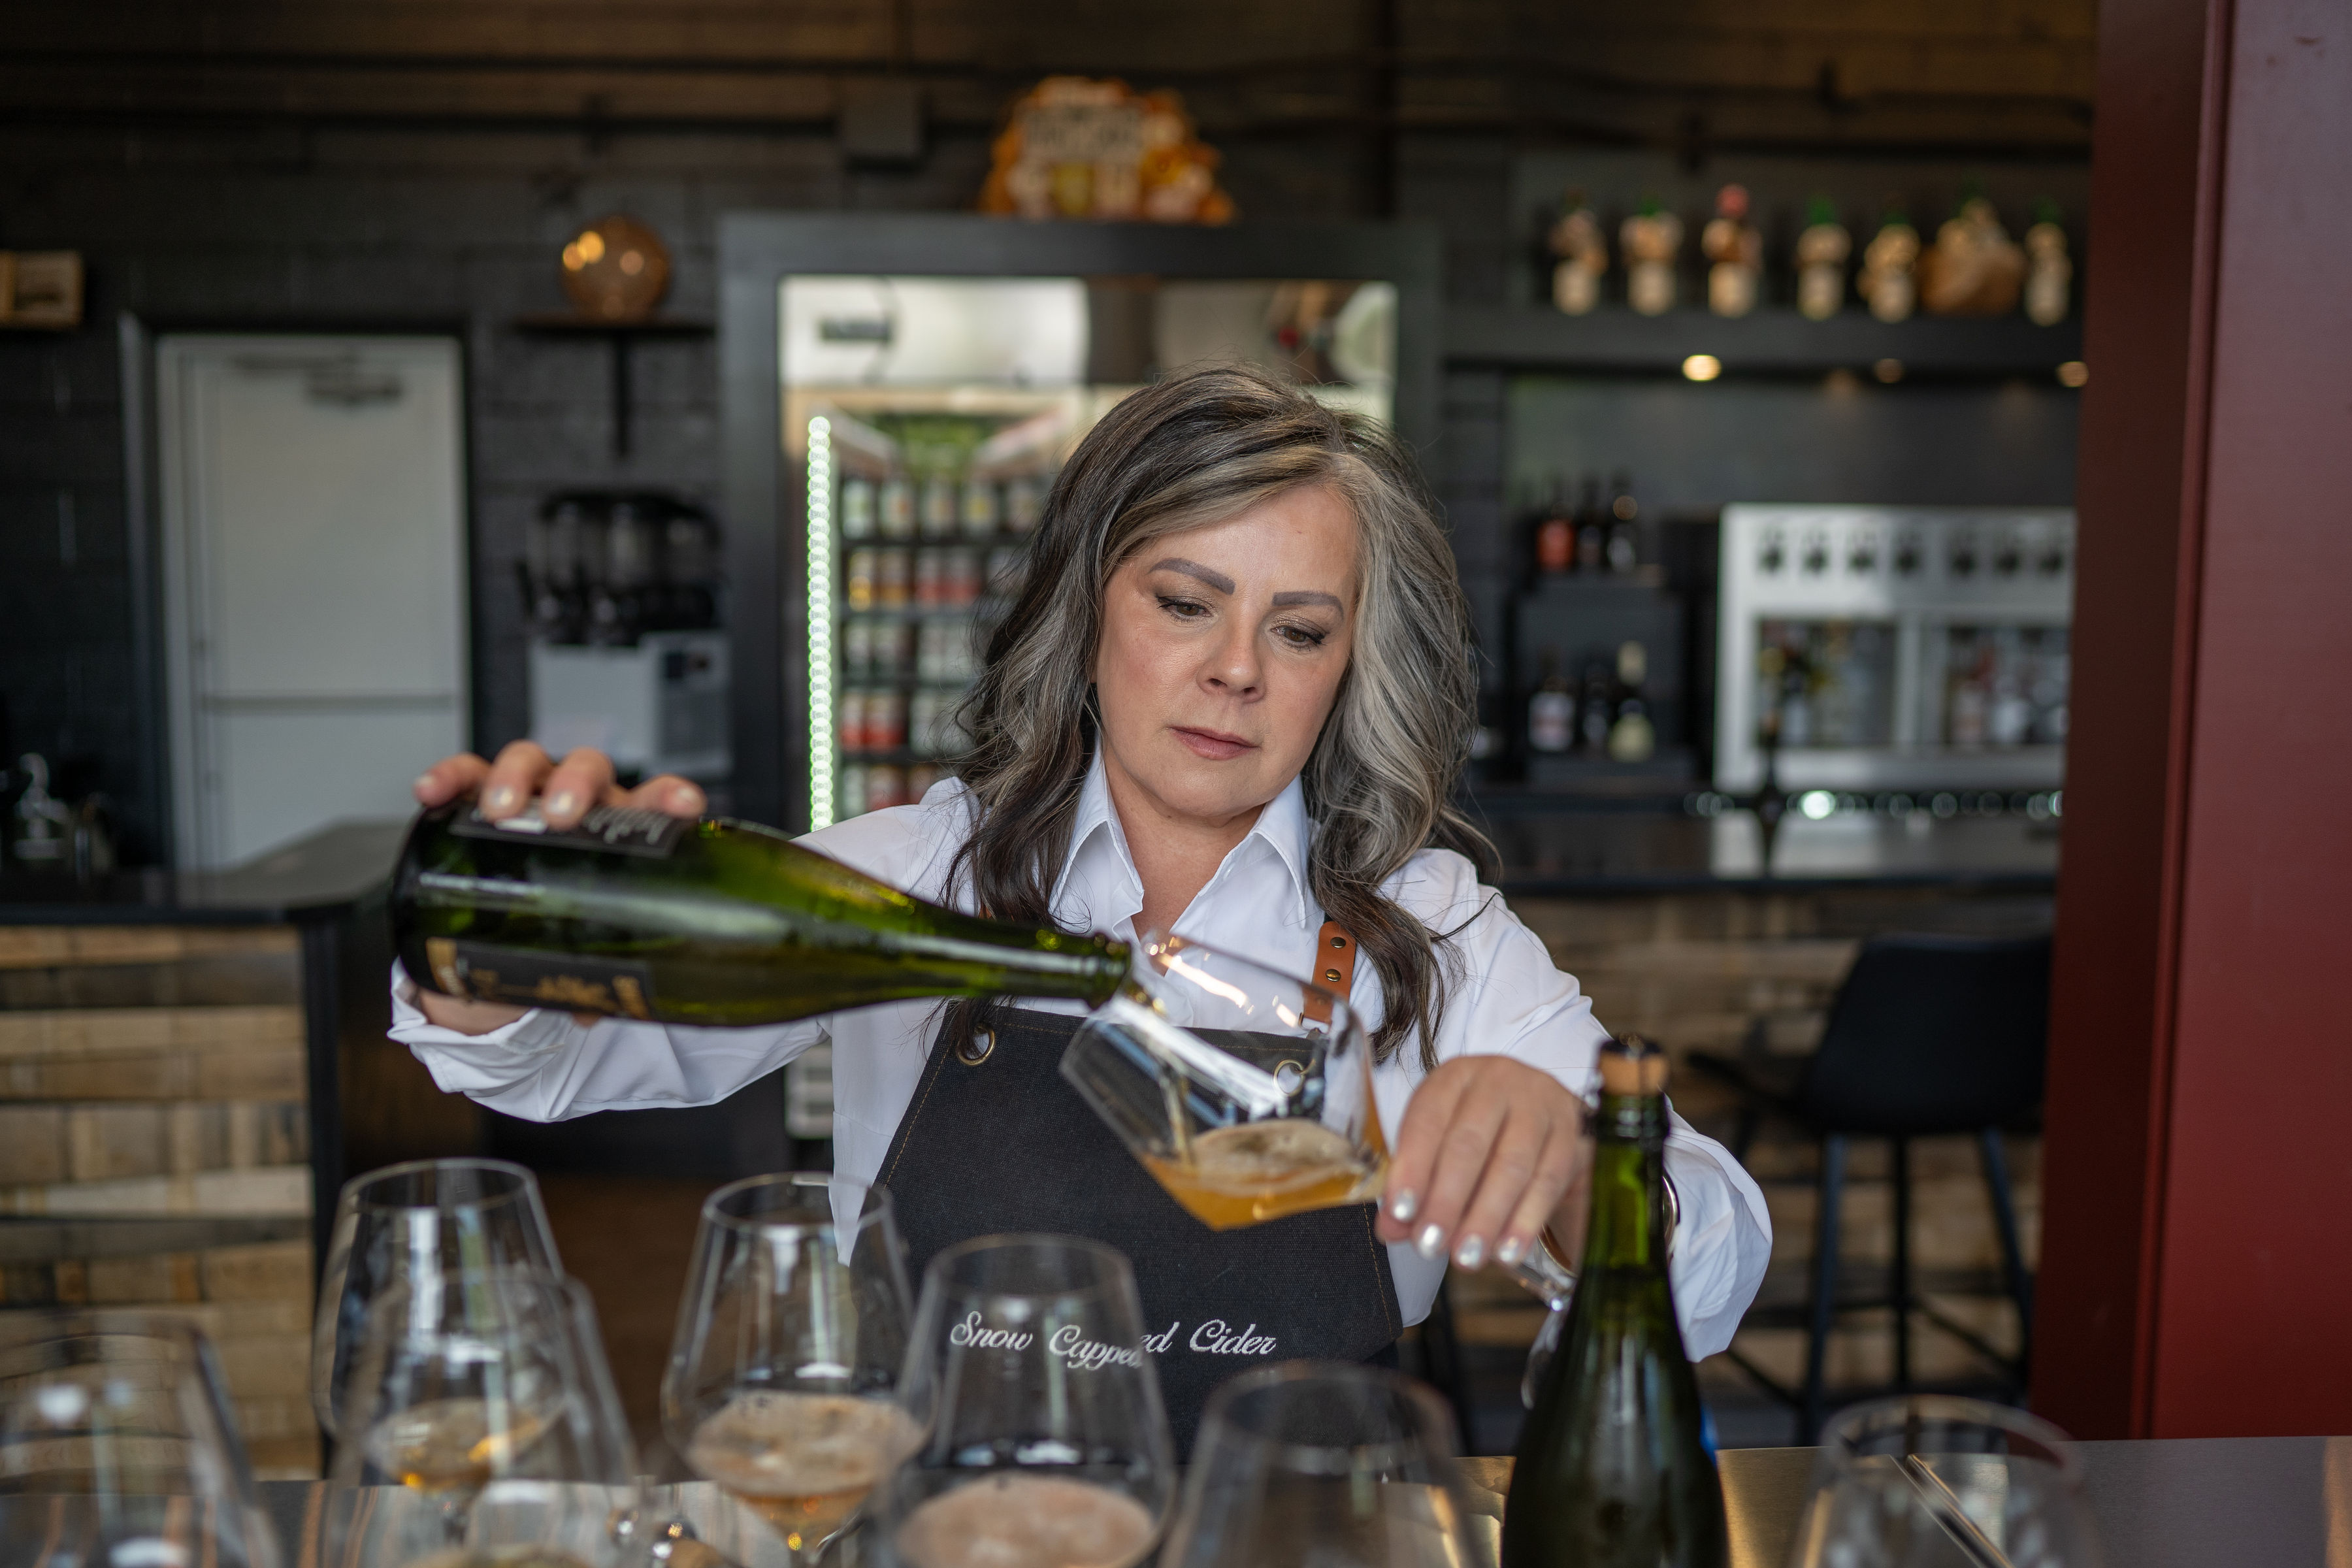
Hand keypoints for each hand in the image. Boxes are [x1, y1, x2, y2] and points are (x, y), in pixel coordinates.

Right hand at [406, 743, 705, 1033]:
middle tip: (560, 818)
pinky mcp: (478, 798)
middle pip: (588, 770)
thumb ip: (591, 969)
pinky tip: (431, 792)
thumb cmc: (561, 918)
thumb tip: (592, 1008)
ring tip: (497, 811)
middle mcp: (581, 803)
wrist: (504, 921)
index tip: (683, 808)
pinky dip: (449, 779)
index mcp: (623, 832)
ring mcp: (531, 794)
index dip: (671, 798)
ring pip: (529, 762)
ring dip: (513, 778)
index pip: (656, 800)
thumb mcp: (582, 942)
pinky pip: (464, 776)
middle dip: (575, 786)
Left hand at [1375, 1055, 1591, 1275]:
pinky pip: (1547, 1181)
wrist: (1546, 1114)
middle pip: (1469, 1143)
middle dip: (1447, 1200)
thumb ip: (1414, 1186)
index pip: (1427, 1120)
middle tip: (1430, 1244)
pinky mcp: (1573, 1134)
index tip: (1400, 1212)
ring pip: (1511, 1165)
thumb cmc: (1480, 1130)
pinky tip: (1506, 1251)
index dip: (1412, 1168)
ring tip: (1466, 1257)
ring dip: (1486, 1217)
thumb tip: (1392, 1228)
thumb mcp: (1440, 1144)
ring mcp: (1540, 1104)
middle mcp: (1497, 1081)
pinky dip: (1525, 1221)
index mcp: (1453, 1078)